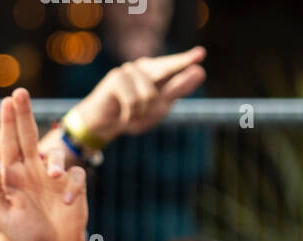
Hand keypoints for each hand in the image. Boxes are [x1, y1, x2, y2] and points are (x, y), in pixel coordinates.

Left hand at [0, 88, 88, 240]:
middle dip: (23, 114)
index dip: (8, 123)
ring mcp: (53, 179)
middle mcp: (32, 172)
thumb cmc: (23, 236)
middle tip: (19, 92)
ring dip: (56, 161)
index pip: (8, 145)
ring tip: (53, 176)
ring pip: (56, 155)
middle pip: (27, 137)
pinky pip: (75, 178)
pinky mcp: (73, 188)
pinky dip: (72, 186)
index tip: (7, 101)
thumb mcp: (2, 217)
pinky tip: (67, 202)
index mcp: (13, 177)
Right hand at [75, 47, 207, 145]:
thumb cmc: (131, 115)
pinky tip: (123, 117)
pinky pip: (133, 101)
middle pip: (166, 69)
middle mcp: (144, 66)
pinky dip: (130, 115)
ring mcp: (129, 70)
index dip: (186, 60)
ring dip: (142, 114)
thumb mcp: (157, 107)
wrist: (101, 124)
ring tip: (132, 117)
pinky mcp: (116, 78)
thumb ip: (177, 89)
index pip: (174, 66)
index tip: (200, 54)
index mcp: (157, 71)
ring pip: (148, 95)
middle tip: (200, 55)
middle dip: (180, 65)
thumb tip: (200, 71)